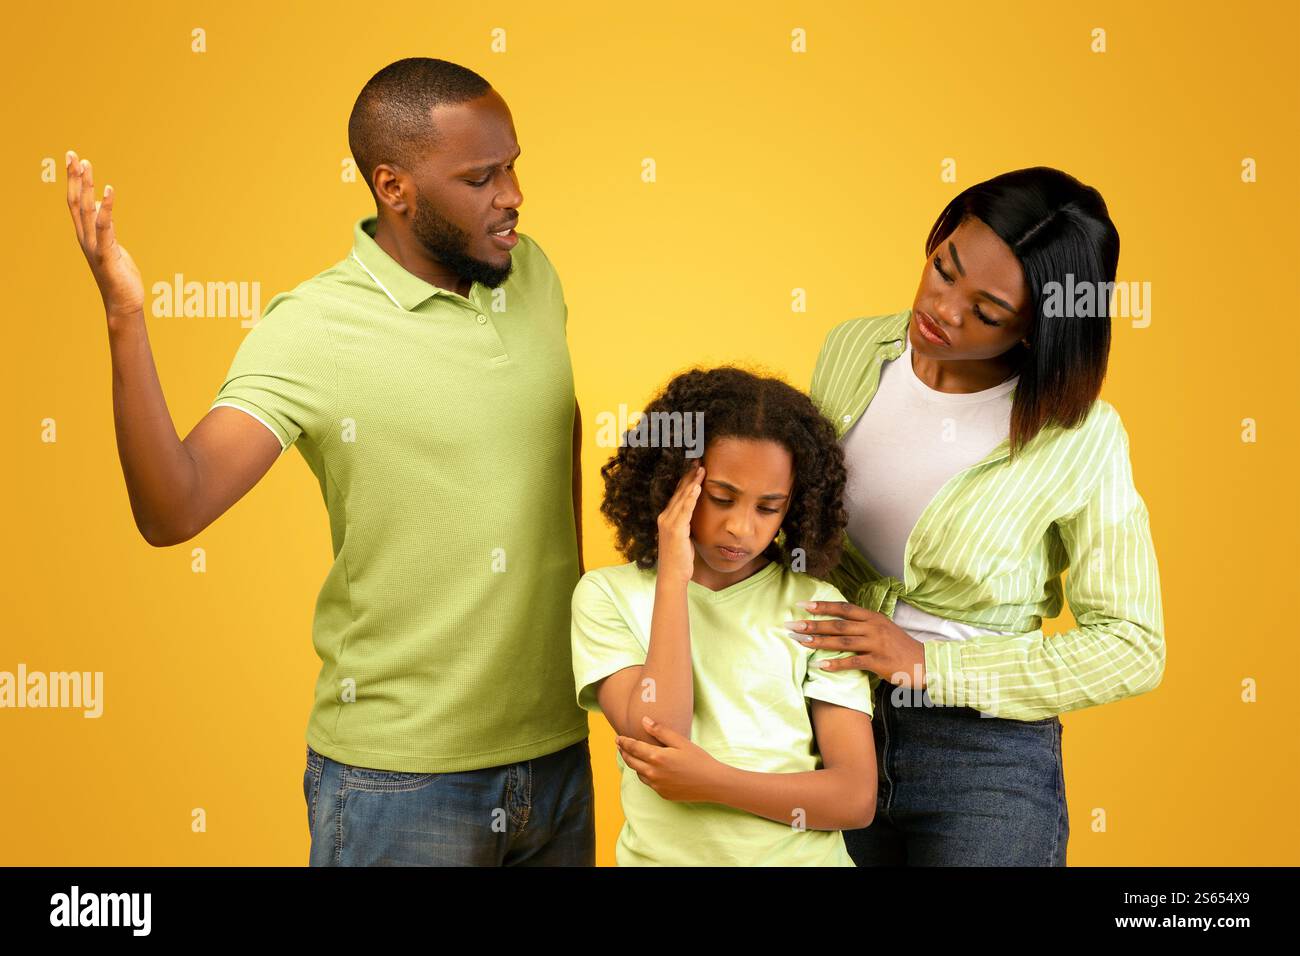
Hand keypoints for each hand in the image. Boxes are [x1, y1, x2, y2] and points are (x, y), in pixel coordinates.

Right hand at [65, 150, 144, 320]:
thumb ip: (106, 230)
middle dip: (74, 177)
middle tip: (73, 154)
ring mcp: (94, 246)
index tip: (74, 160)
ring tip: (87, 165)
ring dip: (87, 186)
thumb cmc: (120, 276)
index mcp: (87, 236)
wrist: (123, 303)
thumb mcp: (112, 247)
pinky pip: (105, 226)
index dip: (74, 181)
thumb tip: (103, 213)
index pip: (76, 203)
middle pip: (76, 202)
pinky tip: (108, 190)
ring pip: (86, 210)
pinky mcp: (107, 254)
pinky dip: (106, 207)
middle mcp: (86, 238)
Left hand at [616, 715, 724, 802]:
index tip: (617, 738)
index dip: (624, 742)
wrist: (712, 783)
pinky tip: (647, 769)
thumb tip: (643, 721)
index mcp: (656, 757)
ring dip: (633, 764)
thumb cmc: (698, 759)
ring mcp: (657, 786)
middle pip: (631, 761)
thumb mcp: (680, 741)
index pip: (633, 748)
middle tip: (619, 745)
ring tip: (630, 756)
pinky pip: (648, 783)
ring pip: (638, 773)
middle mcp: (653, 773)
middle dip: (623, 752)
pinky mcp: (662, 794)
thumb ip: (660, 731)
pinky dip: (644, 774)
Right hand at [656, 464, 703, 585]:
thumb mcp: (684, 537)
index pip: (678, 493)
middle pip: (679, 491)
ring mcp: (668, 523)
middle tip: (698, 459)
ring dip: (692, 481)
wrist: (673, 575)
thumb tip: (695, 515)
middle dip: (689, 474)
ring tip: (701, 468)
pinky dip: (690, 497)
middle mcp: (665, 517)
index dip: (686, 479)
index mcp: (667, 517)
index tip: (695, 466)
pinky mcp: (675, 530)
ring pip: (682, 497)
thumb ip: (686, 524)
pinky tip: (697, 487)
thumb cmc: (680, 559)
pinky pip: (684, 510)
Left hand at [785, 600, 926, 687]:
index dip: (822, 606)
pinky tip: (821, 665)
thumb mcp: (883, 629)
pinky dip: (836, 663)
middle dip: (813, 624)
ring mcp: (876, 644)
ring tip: (800, 642)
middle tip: (793, 625)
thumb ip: (863, 625)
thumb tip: (838, 622)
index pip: (843, 608)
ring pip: (843, 641)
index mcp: (873, 617)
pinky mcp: (879, 661)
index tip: (803, 605)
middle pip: (838, 624)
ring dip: (819, 642)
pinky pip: (853, 661)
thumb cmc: (900, 647)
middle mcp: (873, 627)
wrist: (925, 663)